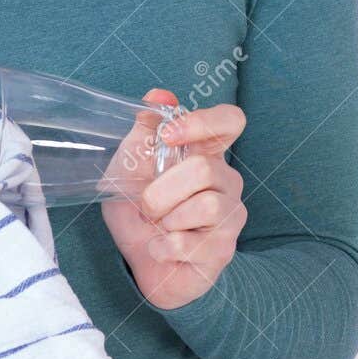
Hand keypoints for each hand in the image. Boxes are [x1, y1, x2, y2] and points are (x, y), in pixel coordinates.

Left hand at [101, 89, 247, 310]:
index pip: (230, 120)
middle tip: (146, 205)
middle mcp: (226, 180)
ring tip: (157, 227)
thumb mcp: (127, 167)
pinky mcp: (222, 250)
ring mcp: (230, 216)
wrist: (138, 263)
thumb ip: (142, 132)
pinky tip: (158, 248)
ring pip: (204, 205)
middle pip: (204, 168)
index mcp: (206, 153)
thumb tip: (158, 95)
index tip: (168, 135)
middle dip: (161, 190)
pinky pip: (189, 241)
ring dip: (164, 218)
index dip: (203, 122)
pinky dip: (160, 246)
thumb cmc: (138, 210)